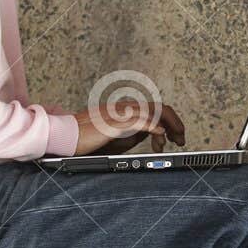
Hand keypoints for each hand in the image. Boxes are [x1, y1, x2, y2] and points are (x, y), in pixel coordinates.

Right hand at [71, 99, 185, 156]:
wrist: (65, 137)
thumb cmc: (87, 140)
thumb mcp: (117, 139)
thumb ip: (133, 134)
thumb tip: (151, 135)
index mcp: (125, 111)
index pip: (153, 110)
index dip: (166, 124)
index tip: (169, 139)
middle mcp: (125, 108)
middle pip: (158, 108)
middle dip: (174, 122)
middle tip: (181, 138)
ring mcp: (120, 113)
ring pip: (153, 111)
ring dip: (169, 125)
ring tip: (177, 138)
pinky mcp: (114, 123)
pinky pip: (139, 121)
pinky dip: (153, 127)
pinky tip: (161, 136)